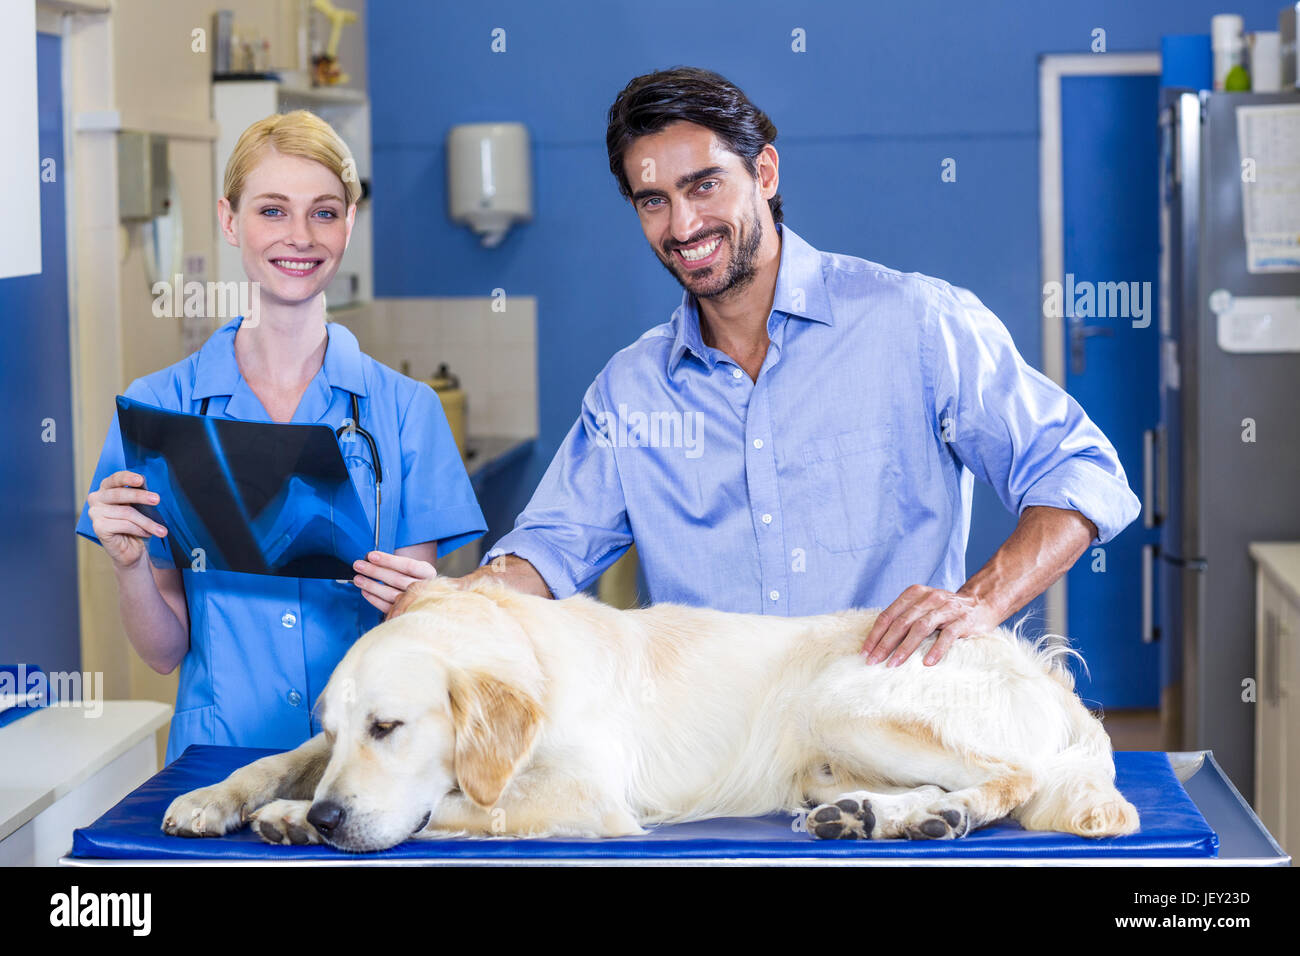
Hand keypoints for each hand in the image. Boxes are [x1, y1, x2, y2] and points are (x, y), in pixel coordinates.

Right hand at [85, 470, 167, 569]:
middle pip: (119, 494)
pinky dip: (139, 529)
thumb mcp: (139, 506)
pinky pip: (124, 525)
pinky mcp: (98, 527)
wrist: (131, 548)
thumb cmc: (135, 523)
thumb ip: (139, 495)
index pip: (115, 479)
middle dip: (140, 496)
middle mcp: (97, 498)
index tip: (141, 479)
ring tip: (161, 529)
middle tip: (157, 499)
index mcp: (106, 488)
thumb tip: (146, 485)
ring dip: (147, 521)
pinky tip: (147, 534)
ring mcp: (95, 513)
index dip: (127, 478)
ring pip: (126, 512)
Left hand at [352, 550, 440, 615]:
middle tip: (358, 565)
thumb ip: (398, 565)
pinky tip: (365, 592)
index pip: (407, 565)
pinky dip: (375, 599)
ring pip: (391, 593)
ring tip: (358, 579)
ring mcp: (415, 602)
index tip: (371, 556)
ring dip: (371, 586)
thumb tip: (372, 559)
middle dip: (374, 571)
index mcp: (428, 573)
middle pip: (396, 579)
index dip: (388, 560)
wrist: (431, 601)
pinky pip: (388, 607)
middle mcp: (424, 588)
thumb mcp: (415, 568)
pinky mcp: (406, 613)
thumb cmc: (418, 579)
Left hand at [859, 585, 1001, 666]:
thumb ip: (904, 617)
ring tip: (893, 664)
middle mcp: (929, 598)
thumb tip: (877, 641)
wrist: (981, 602)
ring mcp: (946, 609)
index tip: (865, 652)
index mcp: (914, 594)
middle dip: (885, 643)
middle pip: (901, 622)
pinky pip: (947, 635)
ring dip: (905, 648)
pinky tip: (927, 663)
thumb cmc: (944, 610)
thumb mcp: (922, 606)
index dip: (875, 634)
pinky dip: (936, 649)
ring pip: (920, 628)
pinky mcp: (963, 620)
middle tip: (873, 661)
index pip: (889, 615)